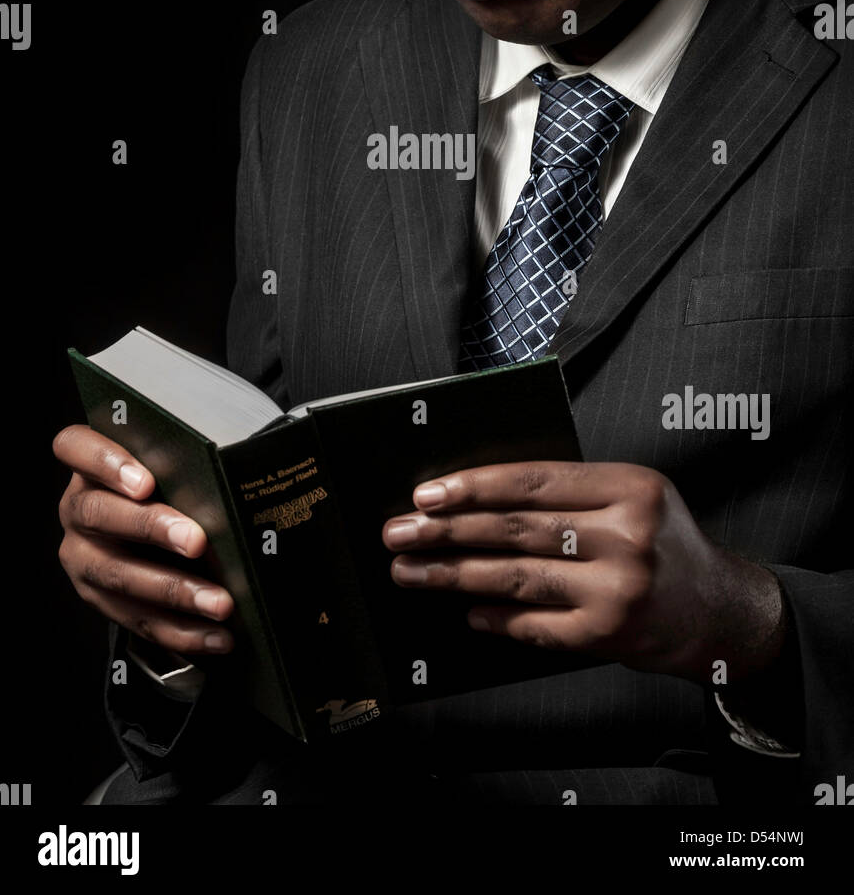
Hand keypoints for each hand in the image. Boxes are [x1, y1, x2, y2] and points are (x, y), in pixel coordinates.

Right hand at [55, 424, 234, 654]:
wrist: (141, 528)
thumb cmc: (163, 485)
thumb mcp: (165, 467)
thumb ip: (181, 466)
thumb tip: (230, 476)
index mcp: (88, 465)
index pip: (76, 447)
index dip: (106, 462)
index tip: (146, 481)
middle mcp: (76, 510)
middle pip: (100, 514)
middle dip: (152, 528)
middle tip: (197, 540)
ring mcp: (83, 557)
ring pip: (118, 574)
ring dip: (174, 591)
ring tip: (218, 601)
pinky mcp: (99, 598)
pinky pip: (137, 618)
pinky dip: (181, 630)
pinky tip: (215, 634)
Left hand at [382, 461, 785, 685]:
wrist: (718, 610)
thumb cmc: (661, 542)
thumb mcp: (635, 496)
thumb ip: (571, 490)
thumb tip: (477, 496)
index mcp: (631, 488)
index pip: (535, 481)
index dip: (475, 486)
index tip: (427, 493)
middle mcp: (627, 537)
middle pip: (517, 529)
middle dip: (448, 531)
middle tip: (399, 532)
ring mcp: (618, 590)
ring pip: (516, 578)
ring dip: (454, 575)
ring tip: (410, 571)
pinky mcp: (608, 636)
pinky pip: (536, 625)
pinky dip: (496, 618)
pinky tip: (465, 611)